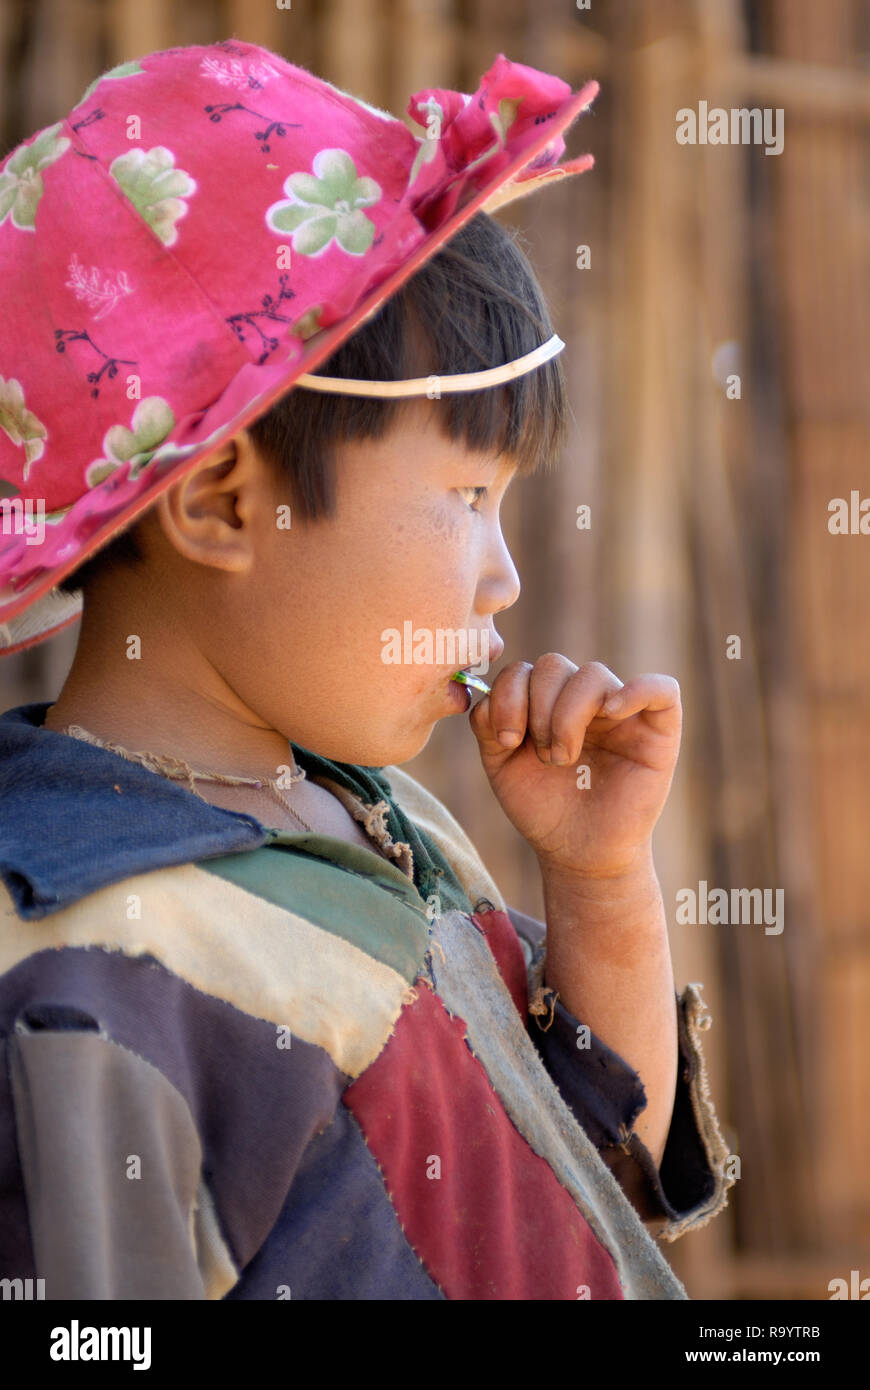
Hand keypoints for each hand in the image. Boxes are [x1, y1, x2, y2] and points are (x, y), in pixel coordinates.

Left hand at [467, 655, 681, 878]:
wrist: (579, 853)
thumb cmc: (545, 808)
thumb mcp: (502, 765)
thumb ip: (489, 725)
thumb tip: (489, 696)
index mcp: (547, 702)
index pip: (523, 670)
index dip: (508, 696)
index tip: (507, 740)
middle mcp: (583, 699)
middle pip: (554, 665)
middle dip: (539, 710)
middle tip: (545, 757)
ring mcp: (622, 711)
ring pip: (593, 674)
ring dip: (568, 715)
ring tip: (565, 758)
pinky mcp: (659, 729)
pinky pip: (661, 688)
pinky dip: (636, 690)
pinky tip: (611, 714)